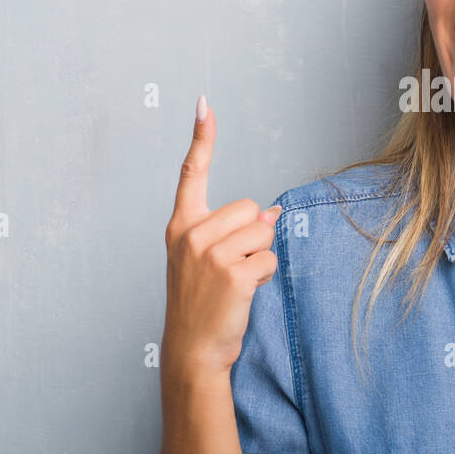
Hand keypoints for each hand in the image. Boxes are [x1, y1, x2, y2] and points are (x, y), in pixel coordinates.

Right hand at [162, 95, 280, 376]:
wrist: (192, 349)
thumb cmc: (202, 303)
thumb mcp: (206, 260)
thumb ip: (232, 231)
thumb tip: (272, 213)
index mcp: (182, 226)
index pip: (191, 174)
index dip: (202, 138)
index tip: (204, 105)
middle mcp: (192, 234)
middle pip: (250, 208)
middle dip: (253, 236)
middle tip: (232, 268)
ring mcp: (210, 254)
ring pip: (264, 231)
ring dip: (261, 257)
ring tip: (237, 282)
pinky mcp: (232, 274)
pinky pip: (270, 259)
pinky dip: (265, 277)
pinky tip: (244, 293)